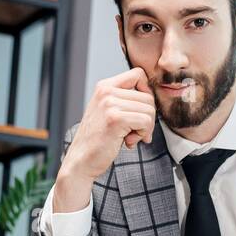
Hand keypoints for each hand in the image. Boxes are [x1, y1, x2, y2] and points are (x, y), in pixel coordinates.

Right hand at [54, 68, 154, 211]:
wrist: (82, 160)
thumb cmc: (99, 139)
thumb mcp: (110, 112)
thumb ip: (126, 101)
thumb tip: (153, 98)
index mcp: (105, 86)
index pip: (138, 74)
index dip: (146, 93)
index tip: (140, 111)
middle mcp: (106, 91)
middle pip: (148, 97)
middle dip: (147, 118)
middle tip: (134, 132)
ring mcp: (110, 103)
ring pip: (150, 110)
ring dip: (146, 128)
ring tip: (129, 137)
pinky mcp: (115, 119)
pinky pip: (146, 122)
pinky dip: (143, 134)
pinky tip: (129, 142)